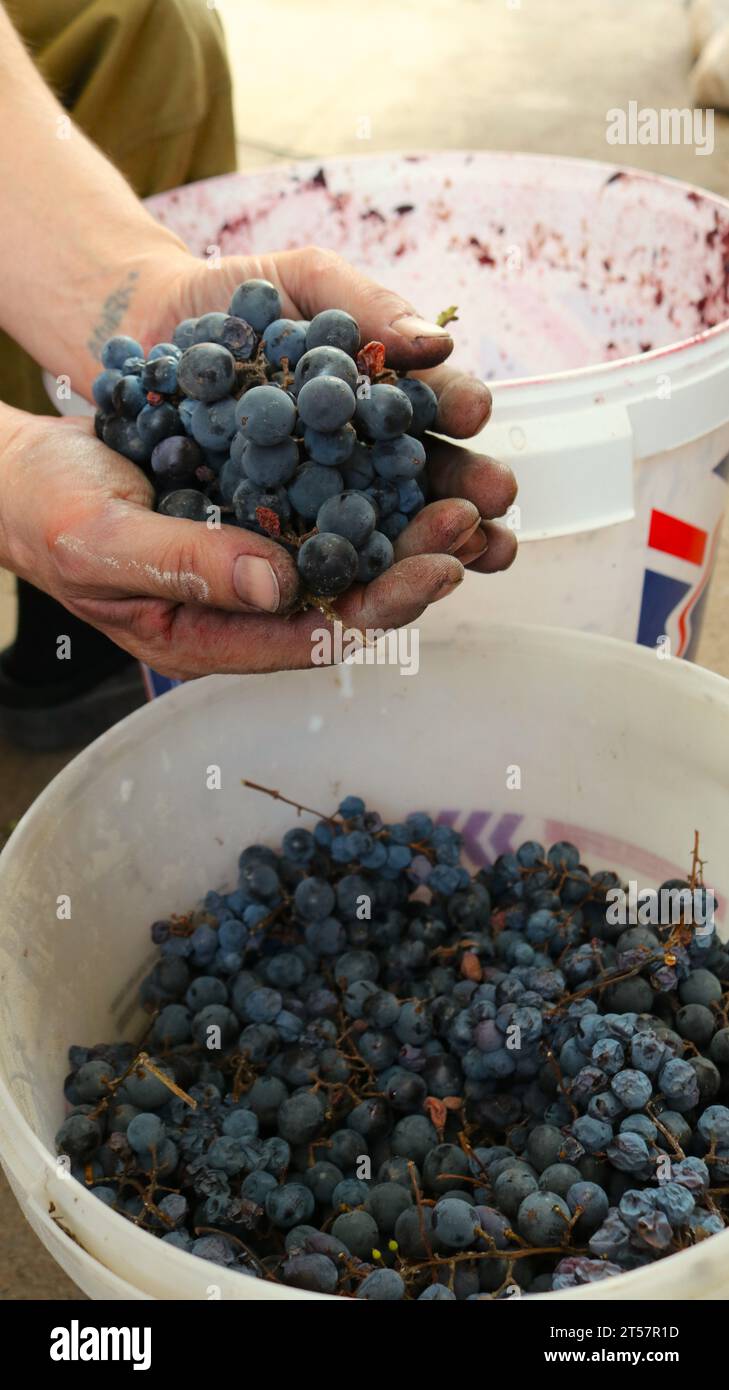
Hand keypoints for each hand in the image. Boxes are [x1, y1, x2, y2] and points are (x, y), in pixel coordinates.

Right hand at [1, 411, 476, 678]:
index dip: (380, 605)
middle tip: (477, 520)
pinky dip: (373, 462)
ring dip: (412, 512)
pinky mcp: (261, 492)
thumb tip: (281, 586)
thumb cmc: (46, 515)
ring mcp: (260, 545)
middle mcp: (252, 599)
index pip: (316, 633)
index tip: (437, 570)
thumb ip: (188, 567)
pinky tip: (416, 432)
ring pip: (353, 538)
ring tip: (474, 483)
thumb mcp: (103, 542)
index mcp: (218, 636)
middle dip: (416, 558)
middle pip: (352, 589)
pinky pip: (329, 483)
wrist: (21, 469)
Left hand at [139, 245, 517, 581]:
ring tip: (454, 555)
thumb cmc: (238, 299)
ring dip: (423, 547)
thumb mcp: (306, 280)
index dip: (459, 409)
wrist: (149, 328)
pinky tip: (366, 579)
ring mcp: (325, 499)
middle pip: (427, 480)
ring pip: (386, 530)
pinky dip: (344, 569)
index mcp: (390, 396)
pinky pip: (314, 556)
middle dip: (464, 492)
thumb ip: (368, 306)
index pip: (437, 406)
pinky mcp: (277, 533)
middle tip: (491, 501)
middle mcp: (369, 455)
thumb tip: (436, 346)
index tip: (474, 413)